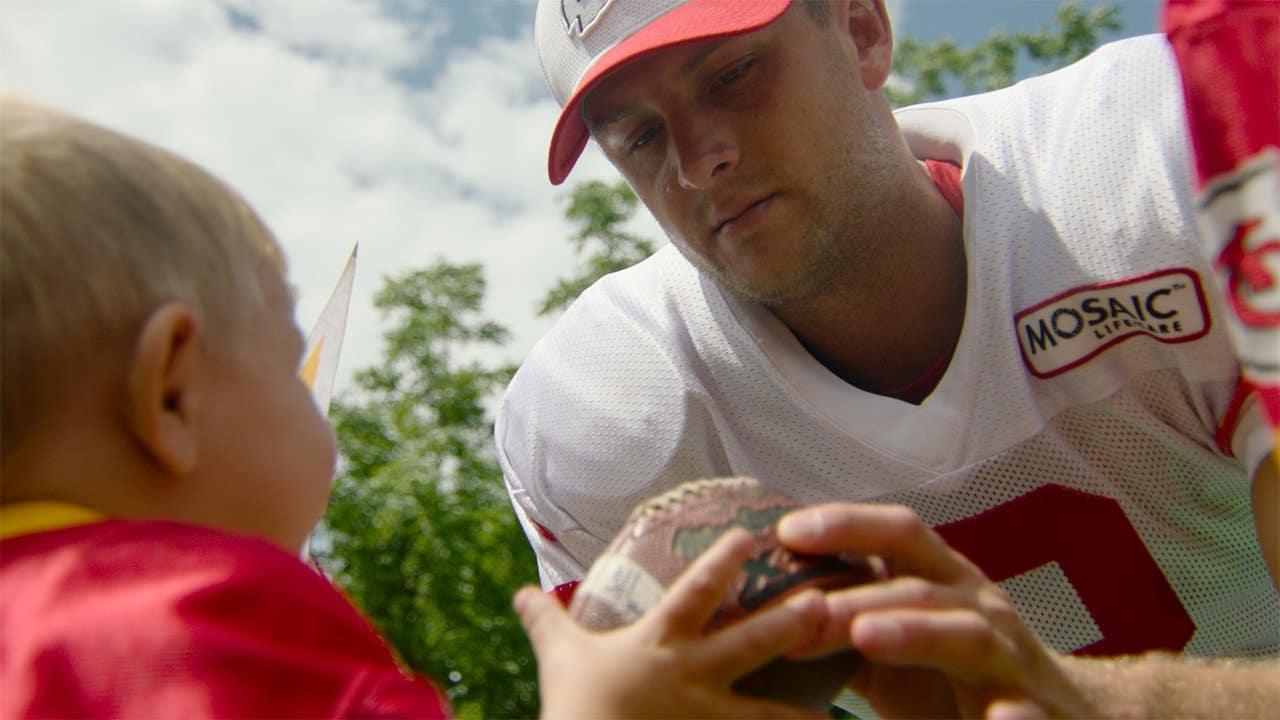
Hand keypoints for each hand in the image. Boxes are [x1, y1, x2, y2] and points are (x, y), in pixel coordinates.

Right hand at [514, 527, 828, 718]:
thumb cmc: (572, 707)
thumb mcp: (558, 658)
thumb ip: (546, 620)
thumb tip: (520, 591)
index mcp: (658, 642)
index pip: (696, 591)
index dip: (723, 561)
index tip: (752, 534)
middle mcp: (690, 677)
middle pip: (750, 643)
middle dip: (789, 622)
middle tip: (826, 603)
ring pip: (765, 714)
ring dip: (801, 712)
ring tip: (835, 713)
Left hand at [778, 503, 1095, 718]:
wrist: (1057, 718)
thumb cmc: (951, 677)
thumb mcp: (894, 643)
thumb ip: (838, 625)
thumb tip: (756, 611)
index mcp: (943, 580)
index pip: (897, 533)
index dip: (846, 524)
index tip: (787, 532)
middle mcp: (978, 606)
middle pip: (915, 586)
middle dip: (852, 599)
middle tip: (798, 618)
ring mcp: (1010, 657)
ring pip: (964, 634)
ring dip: (914, 632)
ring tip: (866, 638)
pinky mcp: (1034, 711)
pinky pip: (1021, 714)